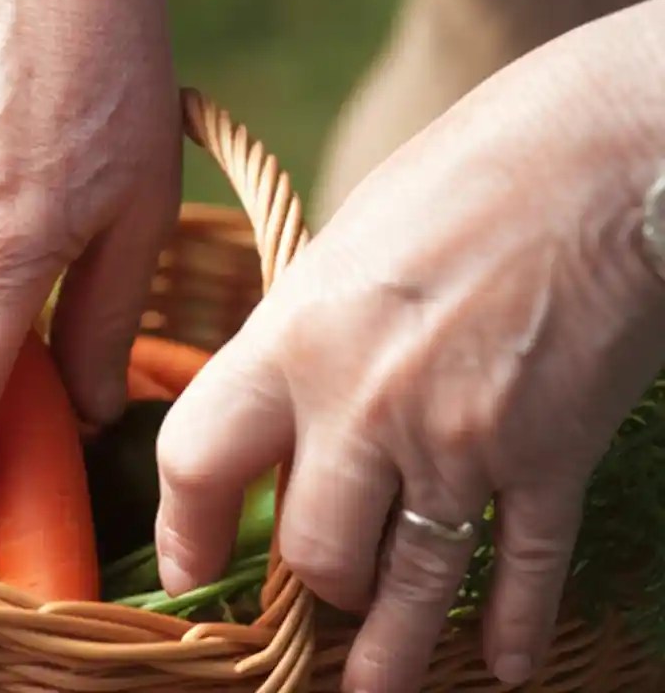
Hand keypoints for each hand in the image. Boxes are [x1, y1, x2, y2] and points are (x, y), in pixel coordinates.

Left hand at [156, 0, 664, 692]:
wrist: (607, 151)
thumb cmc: (463, 175)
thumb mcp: (341, 249)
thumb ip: (300, 340)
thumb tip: (279, 406)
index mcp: (293, 340)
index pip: (199, 462)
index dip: (184, 533)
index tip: (188, 571)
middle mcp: (365, 404)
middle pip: (313, 550)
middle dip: (314, 588)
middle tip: (321, 598)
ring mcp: (463, 440)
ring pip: (413, 585)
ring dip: (392, 652)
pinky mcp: (553, 454)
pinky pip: (525, 565)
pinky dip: (519, 623)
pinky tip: (510, 664)